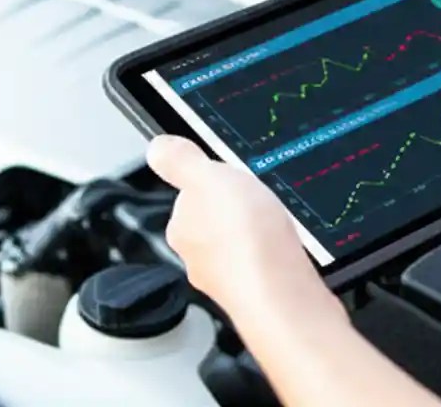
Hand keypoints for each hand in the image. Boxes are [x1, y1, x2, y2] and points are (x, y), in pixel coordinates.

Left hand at [146, 135, 343, 326]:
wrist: (279, 291)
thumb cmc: (243, 240)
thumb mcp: (207, 177)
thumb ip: (180, 161)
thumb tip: (157, 148)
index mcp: (181, 227)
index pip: (187, 199)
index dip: (209, 184)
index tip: (227, 178)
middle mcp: (198, 258)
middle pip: (212, 226)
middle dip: (231, 214)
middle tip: (254, 201)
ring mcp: (227, 279)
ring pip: (236, 249)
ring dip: (253, 236)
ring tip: (271, 225)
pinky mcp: (257, 293)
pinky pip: (262, 267)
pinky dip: (271, 258)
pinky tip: (283, 251)